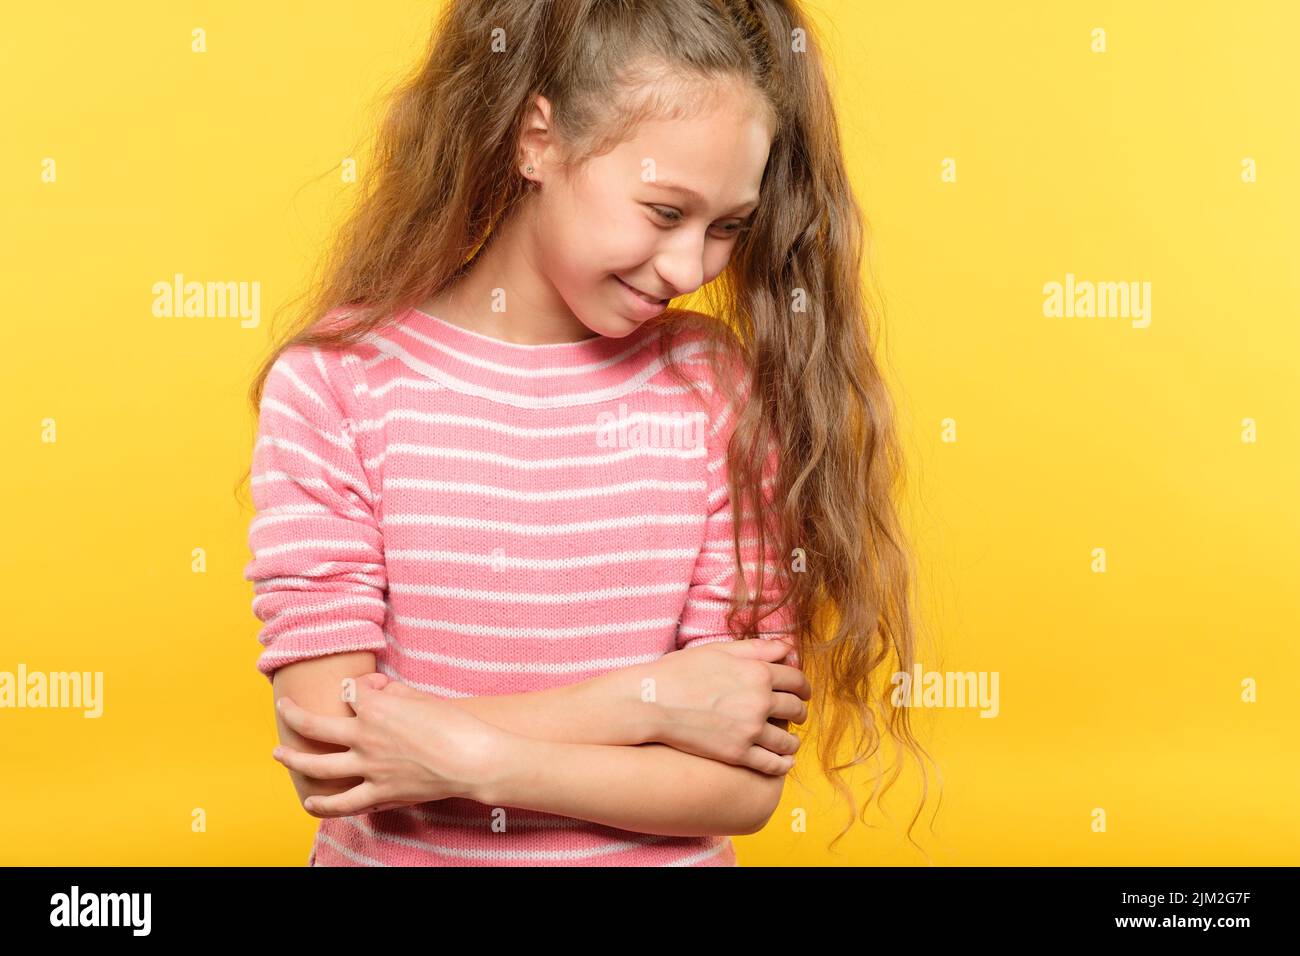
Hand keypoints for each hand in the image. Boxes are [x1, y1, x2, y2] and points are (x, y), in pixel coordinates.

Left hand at [271, 673, 504, 816]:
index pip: (350, 690)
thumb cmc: (454, 723)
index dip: (358, 686)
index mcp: (375, 707)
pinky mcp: (380, 793)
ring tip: (279, 754)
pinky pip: (344, 802)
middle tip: (283, 708)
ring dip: (293, 758)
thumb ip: (392, 692)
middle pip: (315, 725)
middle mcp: (364, 736)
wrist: (472, 759)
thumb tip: (375, 689)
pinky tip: (310, 801)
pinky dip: (324, 804)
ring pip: (318, 765)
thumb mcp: (421, 697)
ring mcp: (368, 768)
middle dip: (294, 715)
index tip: (369, 687)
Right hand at [644, 637, 810, 773]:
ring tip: (789, 739)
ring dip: (793, 739)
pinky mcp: (738, 754)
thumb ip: (757, 648)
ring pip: (788, 739)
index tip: (802, 691)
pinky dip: (783, 763)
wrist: (652, 702)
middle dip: (799, 710)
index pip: (796, 679)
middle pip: (796, 708)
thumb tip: (789, 647)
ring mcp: (750, 730)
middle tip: (797, 714)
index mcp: (757, 672)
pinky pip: (772, 763)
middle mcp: (759, 701)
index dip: (803, 685)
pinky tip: (784, 760)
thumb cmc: (680, 672)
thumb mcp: (719, 650)